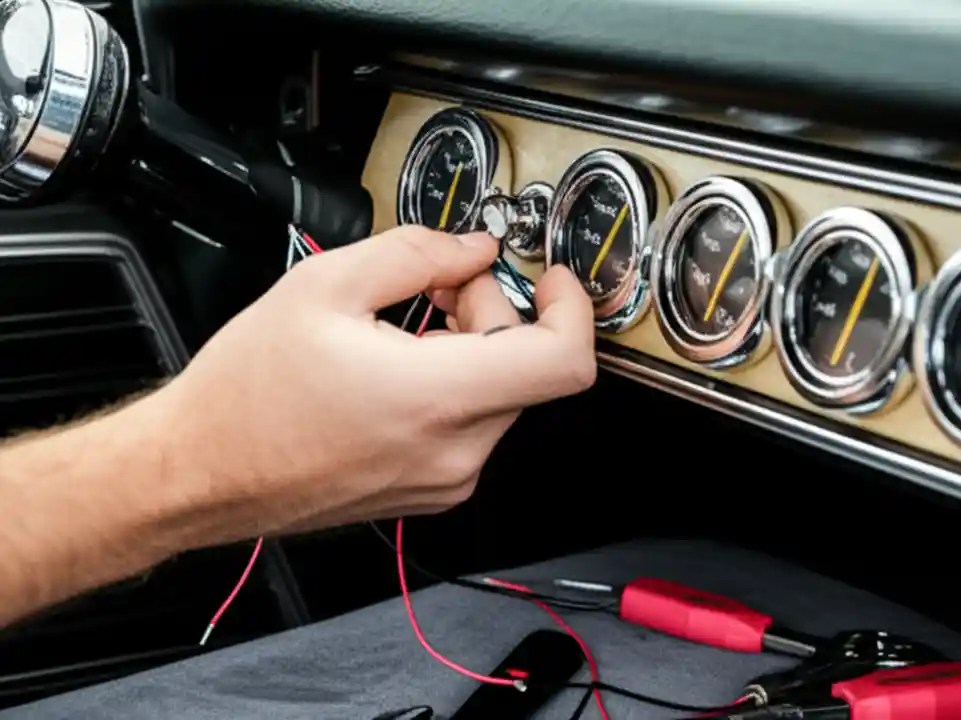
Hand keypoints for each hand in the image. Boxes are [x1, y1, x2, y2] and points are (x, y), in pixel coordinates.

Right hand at [145, 225, 595, 548]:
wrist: (199, 472)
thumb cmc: (246, 396)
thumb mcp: (325, 285)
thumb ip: (417, 254)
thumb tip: (472, 247)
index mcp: (435, 398)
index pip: (563, 361)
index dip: (573, 310)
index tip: (554, 281)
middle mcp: (454, 449)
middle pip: (525, 365)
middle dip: (492, 311)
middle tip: (439, 284)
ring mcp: (446, 477)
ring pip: (500, 392)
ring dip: (470, 346)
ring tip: (403, 327)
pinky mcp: (433, 489)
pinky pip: (472, 422)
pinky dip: (454, 383)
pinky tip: (399, 365)